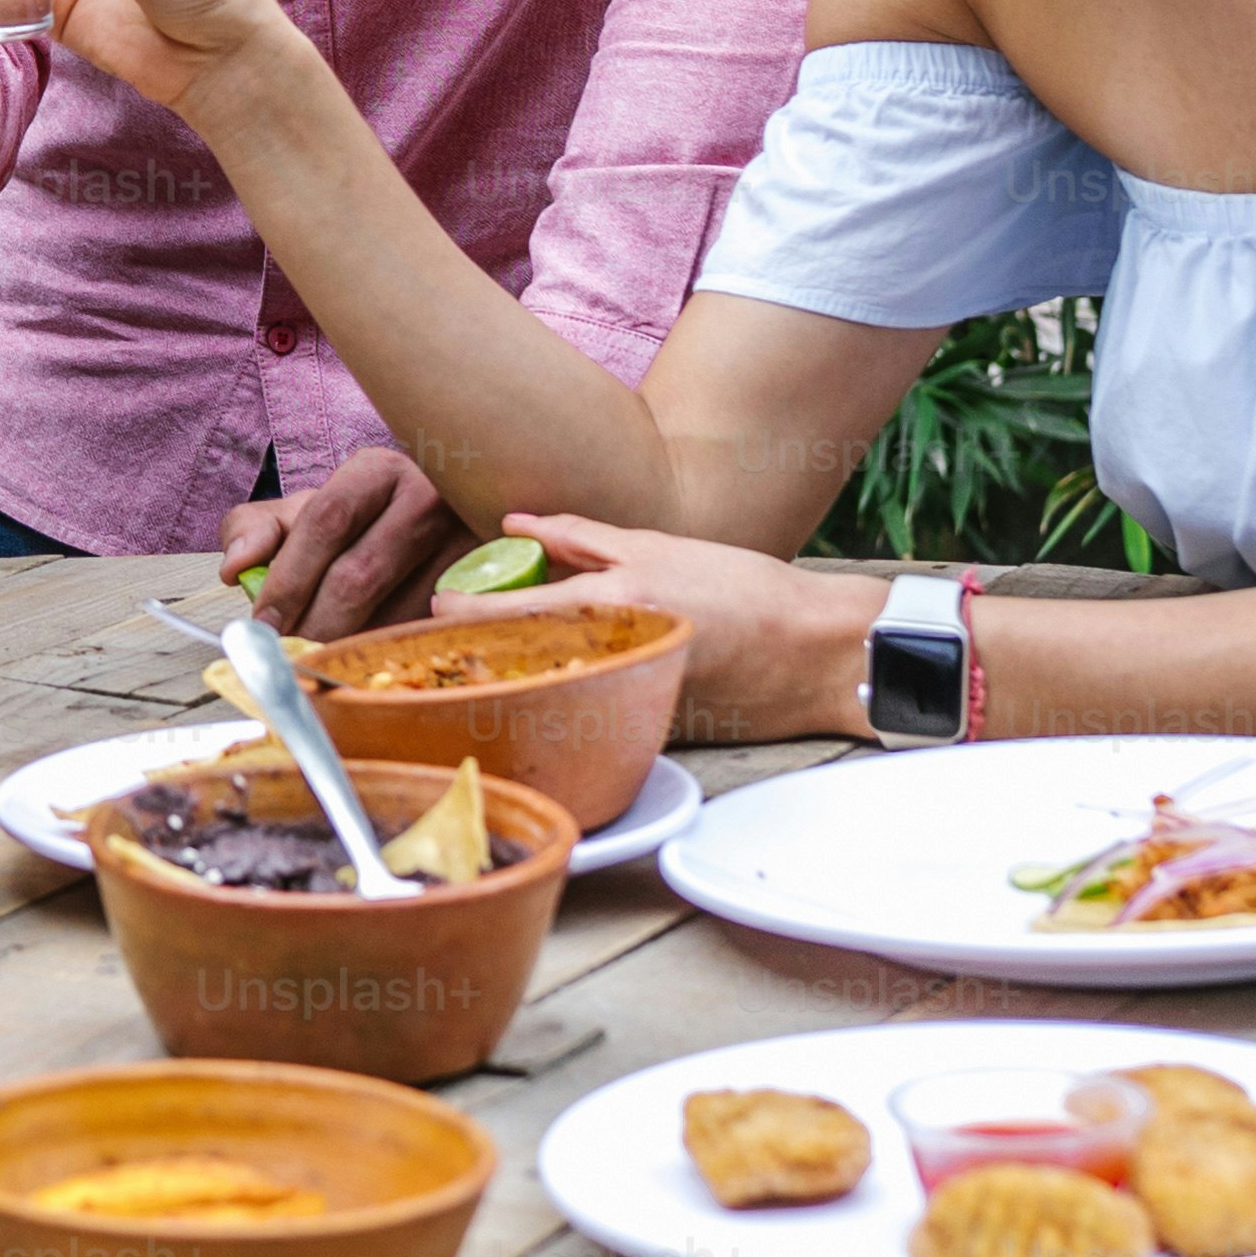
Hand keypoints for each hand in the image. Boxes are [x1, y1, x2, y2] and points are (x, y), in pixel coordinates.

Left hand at [218, 446, 467, 638]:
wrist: (439, 522)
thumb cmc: (362, 524)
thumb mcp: (304, 513)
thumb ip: (257, 530)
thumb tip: (235, 568)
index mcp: (377, 470)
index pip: (326, 522)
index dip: (288, 579)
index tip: (262, 627)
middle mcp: (429, 497)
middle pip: (358, 576)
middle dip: (314, 625)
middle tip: (287, 658)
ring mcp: (468, 541)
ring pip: (395, 614)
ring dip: (351, 649)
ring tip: (325, 662)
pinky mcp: (491, 587)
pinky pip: (430, 635)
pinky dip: (393, 656)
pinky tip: (371, 666)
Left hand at [439, 509, 880, 748]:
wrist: (817, 650)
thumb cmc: (743, 587)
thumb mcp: (655, 546)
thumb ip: (579, 537)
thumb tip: (513, 525)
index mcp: (614, 604)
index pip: (508, 612)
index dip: (460, 611)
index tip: (438, 605)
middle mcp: (615, 657)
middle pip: (514, 663)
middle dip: (478, 653)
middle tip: (457, 638)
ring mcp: (630, 701)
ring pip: (550, 693)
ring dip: (520, 678)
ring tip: (505, 657)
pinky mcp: (651, 730)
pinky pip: (593, 712)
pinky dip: (570, 697)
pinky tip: (568, 683)